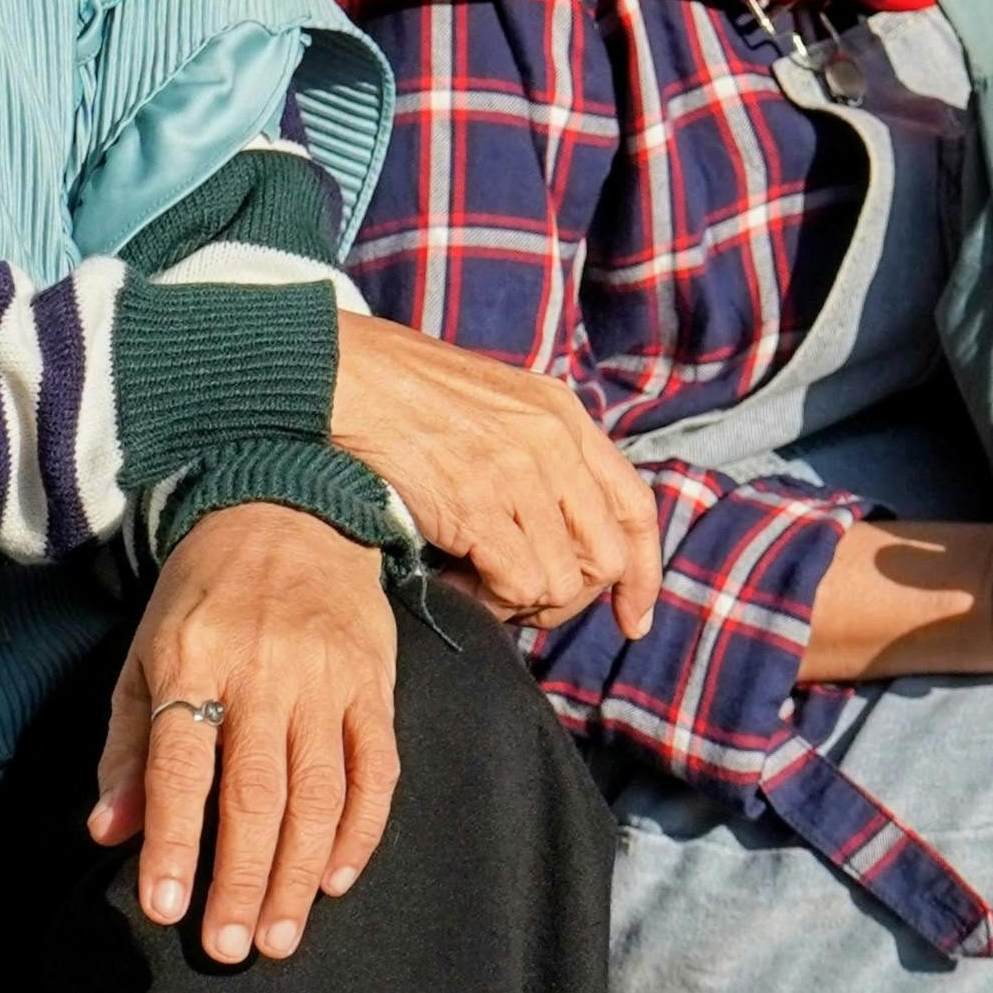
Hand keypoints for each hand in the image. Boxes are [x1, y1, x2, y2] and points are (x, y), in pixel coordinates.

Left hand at [89, 504, 399, 960]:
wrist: (289, 514)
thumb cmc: (202, 598)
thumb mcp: (144, 655)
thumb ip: (129, 746)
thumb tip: (109, 832)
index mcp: (193, 658)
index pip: (183, 765)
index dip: (176, 841)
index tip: (166, 908)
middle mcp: (265, 671)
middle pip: (257, 792)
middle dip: (244, 879)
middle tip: (231, 948)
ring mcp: (327, 680)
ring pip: (320, 793)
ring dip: (301, 874)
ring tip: (281, 936)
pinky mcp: (373, 686)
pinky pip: (376, 771)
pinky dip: (361, 831)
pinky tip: (337, 879)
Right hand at [328, 313, 661, 639]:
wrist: (349, 375)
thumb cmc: (408, 395)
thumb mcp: (499, 404)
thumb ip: (540, 453)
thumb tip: (562, 530)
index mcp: (564, 416)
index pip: (635, 508)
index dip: (643, 572)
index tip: (633, 617)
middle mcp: (554, 443)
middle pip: (608, 557)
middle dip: (572, 597)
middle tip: (523, 600)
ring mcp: (519, 473)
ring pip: (563, 581)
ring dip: (523, 602)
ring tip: (478, 584)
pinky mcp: (478, 504)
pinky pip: (518, 584)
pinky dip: (492, 601)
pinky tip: (458, 582)